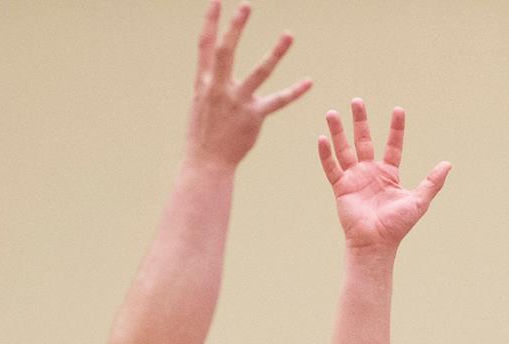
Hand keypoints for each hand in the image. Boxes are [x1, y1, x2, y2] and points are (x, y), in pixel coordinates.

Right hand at [184, 1, 312, 168]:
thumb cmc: (202, 134)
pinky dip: (294, 92)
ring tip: (289, 35)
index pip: (205, 45)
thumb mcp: (199, 104)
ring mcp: (237, 102)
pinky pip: (278, 101)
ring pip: (260, 72)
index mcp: (203, 83)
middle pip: (227, 51)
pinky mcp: (254, 117)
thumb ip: (208, 85)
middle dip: (236, 27)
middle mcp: (219, 88)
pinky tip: (309, 82)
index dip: (210, 22)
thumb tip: (210, 72)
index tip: (217, 2)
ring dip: (276, 53)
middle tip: (246, 5)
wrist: (206, 162)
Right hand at [318, 100, 451, 250]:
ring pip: (344, 149)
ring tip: (332, 113)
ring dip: (338, 132)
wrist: (377, 244)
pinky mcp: (341, 188)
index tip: (398, 109)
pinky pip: (332, 167)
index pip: (393, 145)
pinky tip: (322, 138)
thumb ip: (432, 182)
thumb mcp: (419, 201)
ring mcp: (354, 179)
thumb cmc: (398, 226)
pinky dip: (326, 154)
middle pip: (364, 140)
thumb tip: (448, 164)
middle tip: (357, 101)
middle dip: (360, 121)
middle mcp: (370, 172)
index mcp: (389, 174)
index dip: (396, 128)